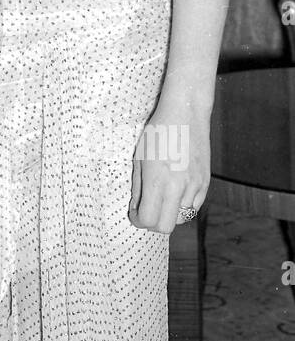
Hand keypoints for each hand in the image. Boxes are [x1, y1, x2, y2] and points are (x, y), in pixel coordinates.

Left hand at [129, 99, 210, 233]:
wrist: (185, 113)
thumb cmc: (157, 132)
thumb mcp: (140, 158)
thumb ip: (139, 187)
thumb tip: (138, 209)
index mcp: (157, 180)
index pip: (148, 219)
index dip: (138, 220)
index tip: (135, 212)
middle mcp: (178, 187)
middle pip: (165, 227)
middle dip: (153, 223)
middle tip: (147, 209)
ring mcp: (195, 186)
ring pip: (181, 218)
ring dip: (169, 213)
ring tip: (162, 196)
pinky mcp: (206, 183)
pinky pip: (194, 207)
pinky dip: (183, 205)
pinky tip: (175, 191)